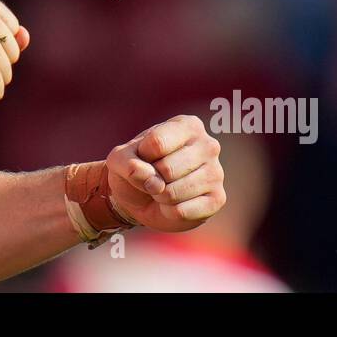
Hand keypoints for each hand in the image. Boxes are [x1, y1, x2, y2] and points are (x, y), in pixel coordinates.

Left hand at [105, 115, 225, 231]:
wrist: (143, 197)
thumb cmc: (135, 167)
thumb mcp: (118, 158)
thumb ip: (126, 162)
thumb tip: (153, 181)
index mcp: (187, 125)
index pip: (157, 142)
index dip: (142, 156)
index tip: (144, 157)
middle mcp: (208, 145)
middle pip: (167, 169)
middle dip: (151, 179)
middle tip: (154, 178)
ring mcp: (216, 172)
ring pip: (174, 192)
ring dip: (159, 196)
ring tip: (163, 189)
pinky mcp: (217, 199)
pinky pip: (182, 211)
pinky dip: (169, 212)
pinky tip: (173, 203)